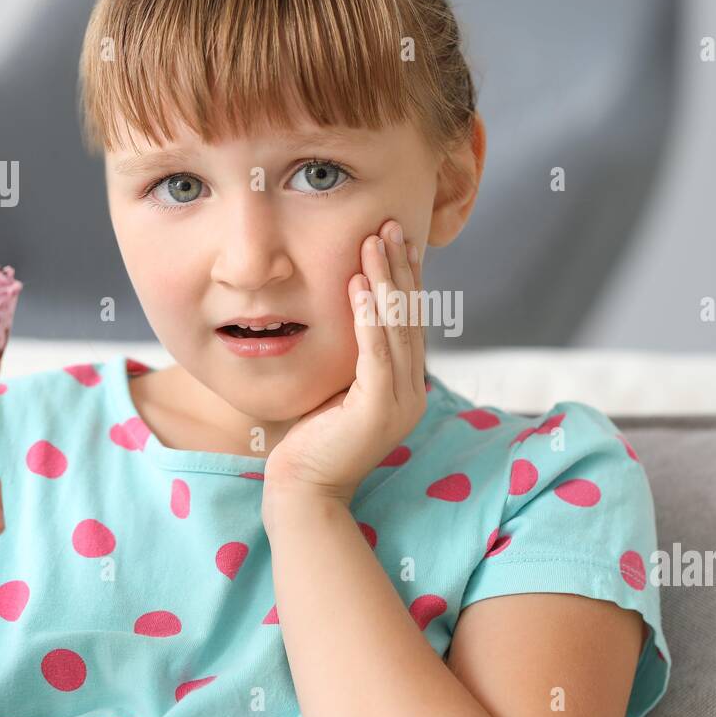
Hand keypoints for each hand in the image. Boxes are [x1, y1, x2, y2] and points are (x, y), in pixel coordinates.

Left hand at [263, 218, 427, 507]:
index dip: (406, 279)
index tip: (398, 241)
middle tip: (393, 225)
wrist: (303, 491)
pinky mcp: (379, 410)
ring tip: (376, 240)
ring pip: (396, 328)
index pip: (409, 322)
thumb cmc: (310, 440)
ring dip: (385, 280)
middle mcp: (412, 392)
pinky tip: (361, 284)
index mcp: (405, 387)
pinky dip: (370, 316)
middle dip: (401, 268)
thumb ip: (352, 357)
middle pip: (410, 318)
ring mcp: (400, 402)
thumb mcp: (337, 389)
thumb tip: (350, 313)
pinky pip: (376, 352)